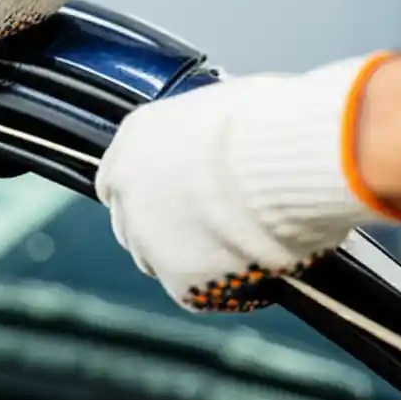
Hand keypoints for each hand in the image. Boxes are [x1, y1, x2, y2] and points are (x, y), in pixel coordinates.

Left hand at [95, 53, 400, 312]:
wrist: (279, 162)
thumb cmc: (270, 121)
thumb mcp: (225, 107)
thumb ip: (207, 135)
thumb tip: (229, 147)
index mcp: (137, 136)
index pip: (121, 176)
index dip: (151, 192)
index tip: (179, 198)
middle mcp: (128, 187)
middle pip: (134, 223)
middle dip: (168, 229)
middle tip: (216, 228)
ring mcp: (147, 236)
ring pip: (159, 261)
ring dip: (194, 258)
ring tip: (246, 247)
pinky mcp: (177, 278)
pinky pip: (195, 292)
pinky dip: (222, 287)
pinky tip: (256, 271)